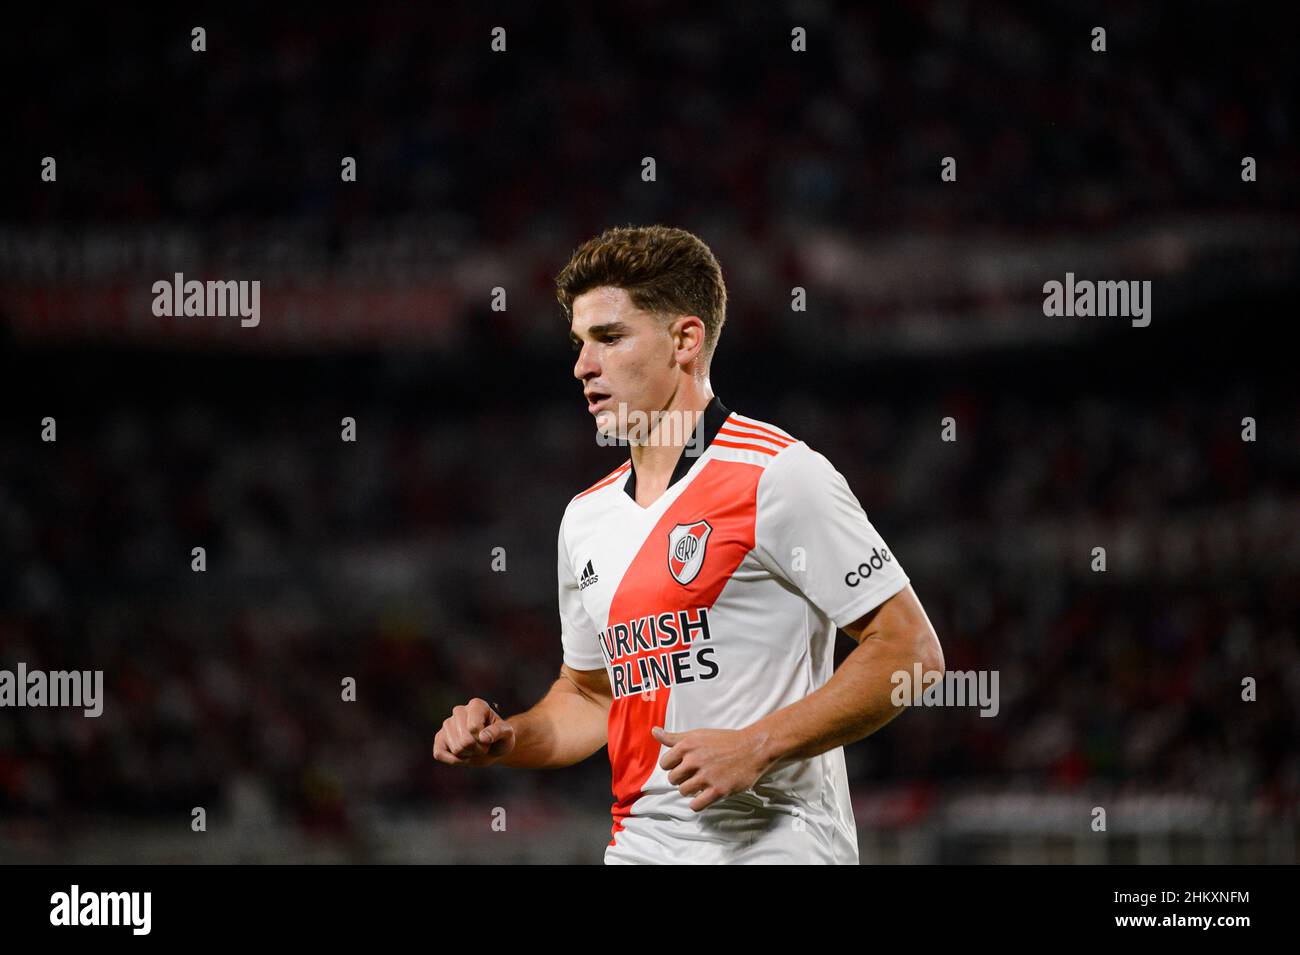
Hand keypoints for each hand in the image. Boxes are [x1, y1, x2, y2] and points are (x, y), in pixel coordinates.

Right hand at [433, 698, 515, 766]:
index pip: (474, 728)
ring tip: (474, 748)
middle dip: (477, 749)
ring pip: (456, 749)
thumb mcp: (507, 734)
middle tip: (483, 745)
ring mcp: (447, 724)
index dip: (484, 740)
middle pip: (465, 741)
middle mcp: (459, 711)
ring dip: (468, 755)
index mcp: (476, 705)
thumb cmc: (501, 739)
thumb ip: (498, 732)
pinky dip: (454, 760)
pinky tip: (462, 754)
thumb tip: (483, 737)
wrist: (493, 748)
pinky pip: (439, 754)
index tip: (490, 738)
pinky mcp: (439, 738)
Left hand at [652, 725, 773, 810]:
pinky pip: (696, 805)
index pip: (664, 764)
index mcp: (688, 745)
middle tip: (695, 775)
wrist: (753, 748)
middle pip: (672, 779)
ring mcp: (707, 776)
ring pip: (683, 791)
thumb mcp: (697, 735)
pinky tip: (704, 796)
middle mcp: (695, 760)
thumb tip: (654, 732)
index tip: (684, 766)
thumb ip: (674, 737)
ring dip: (690, 790)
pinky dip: (697, 803)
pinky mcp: (718, 790)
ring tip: (701, 784)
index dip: (673, 766)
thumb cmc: (724, 741)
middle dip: (682, 778)